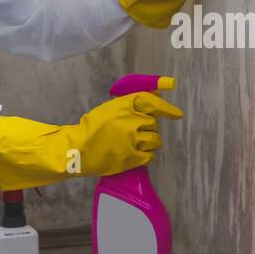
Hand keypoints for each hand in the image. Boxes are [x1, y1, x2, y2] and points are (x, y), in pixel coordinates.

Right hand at [0, 93, 182, 188]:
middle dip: (148, 127)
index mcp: (125, 105)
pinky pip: (150, 155)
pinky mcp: (133, 157)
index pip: (152, 102)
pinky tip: (138, 153)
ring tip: (138, 143)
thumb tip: (154, 96)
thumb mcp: (110, 108)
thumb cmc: (92, 127)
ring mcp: (133, 139)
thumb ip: (130, 104)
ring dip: (150, 141)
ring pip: (155, 139)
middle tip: (137, 132)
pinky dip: (147, 154)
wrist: (78, 149)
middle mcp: (132, 121)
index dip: (167, 108)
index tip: (176, 114)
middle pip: (153, 123)